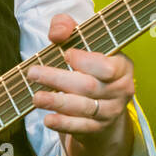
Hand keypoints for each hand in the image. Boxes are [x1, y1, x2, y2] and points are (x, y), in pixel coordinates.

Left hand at [27, 13, 135, 139]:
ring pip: (83, 108)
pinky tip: (47, 119)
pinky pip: (81, 127)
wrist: (104, 101)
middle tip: (33, 73)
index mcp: (122, 66)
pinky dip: (63, 124)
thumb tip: (57, 33)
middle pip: (88, 86)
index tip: (66, 54)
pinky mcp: (98, 128)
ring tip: (36, 97)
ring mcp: (110, 111)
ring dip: (57, 103)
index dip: (86, 61)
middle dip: (58, 80)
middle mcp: (121, 89)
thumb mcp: (82, 40)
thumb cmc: (89, 64)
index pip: (107, 66)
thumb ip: (67, 27)